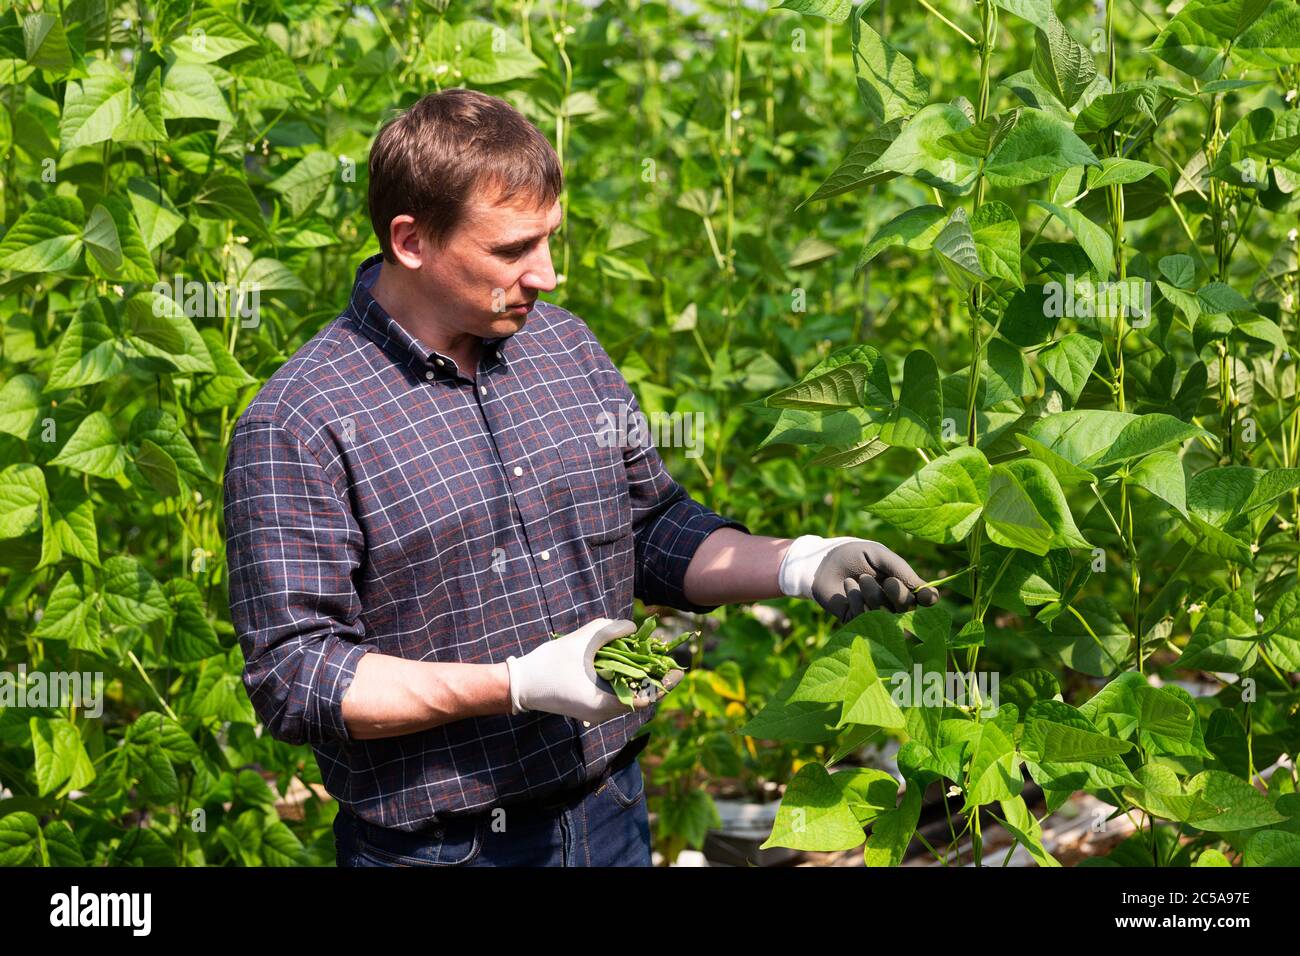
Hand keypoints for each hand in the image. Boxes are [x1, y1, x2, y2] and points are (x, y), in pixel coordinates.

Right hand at [505, 617, 682, 725]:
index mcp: (605, 703)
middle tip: (670, 662)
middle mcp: (604, 714)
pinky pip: (616, 696)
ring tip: (654, 661)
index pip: (646, 697)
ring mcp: (597, 713)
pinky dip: (626, 682)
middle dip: (656, 679)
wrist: (521, 685)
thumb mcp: (581, 641)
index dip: (665, 682)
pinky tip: (631, 666)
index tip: (678, 670)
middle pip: (641, 698)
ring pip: (629, 697)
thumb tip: (633, 626)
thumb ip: (609, 630)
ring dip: (642, 680)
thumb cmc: (549, 665)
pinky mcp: (590, 707)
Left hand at [778, 535, 938, 623]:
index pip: (923, 599)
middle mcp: (892, 602)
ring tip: (861, 579)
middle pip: (907, 609)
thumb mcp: (879, 555)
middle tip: (886, 581)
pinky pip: (865, 618)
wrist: (823, 562)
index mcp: (902, 585)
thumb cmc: (853, 554)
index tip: (926, 595)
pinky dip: (858, 599)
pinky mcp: (856, 621)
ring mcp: (875, 614)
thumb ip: (900, 569)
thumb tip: (925, 589)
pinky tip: (849, 586)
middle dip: (898, 594)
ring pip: (886, 615)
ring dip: (874, 595)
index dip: (928, 599)